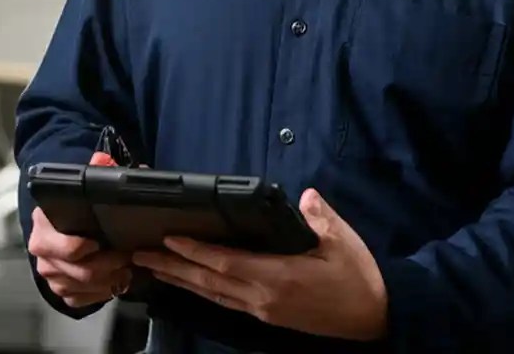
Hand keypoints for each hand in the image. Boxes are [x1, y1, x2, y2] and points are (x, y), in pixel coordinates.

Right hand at [28, 206, 133, 308]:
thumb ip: (89, 209)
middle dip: (112, 266)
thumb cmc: (72, 214)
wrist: (56, 225)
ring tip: (126, 270)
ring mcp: (50, 278)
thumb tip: (118, 209)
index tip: (114, 242)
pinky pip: (78, 300)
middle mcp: (44, 260)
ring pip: (83, 288)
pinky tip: (112, 284)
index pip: (73, 250)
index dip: (97, 249)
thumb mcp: (76, 205)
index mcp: (45, 236)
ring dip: (109, 282)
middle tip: (129, 257)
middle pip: (84, 272)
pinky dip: (99, 294)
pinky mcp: (58, 291)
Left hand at [132, 189, 388, 340]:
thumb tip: (303, 196)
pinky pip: (225, 302)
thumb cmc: (358, 278)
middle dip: (172, 268)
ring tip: (152, 269)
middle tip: (140, 255)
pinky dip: (203, 290)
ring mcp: (263, 310)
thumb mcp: (344, 242)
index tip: (170, 239)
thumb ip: (320, 218)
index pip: (227, 263)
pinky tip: (191, 283)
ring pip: (212, 294)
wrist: (373, 317)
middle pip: (209, 282)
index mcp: (279, 278)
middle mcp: (263, 298)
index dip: (196, 251)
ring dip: (181, 281)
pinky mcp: (268, 315)